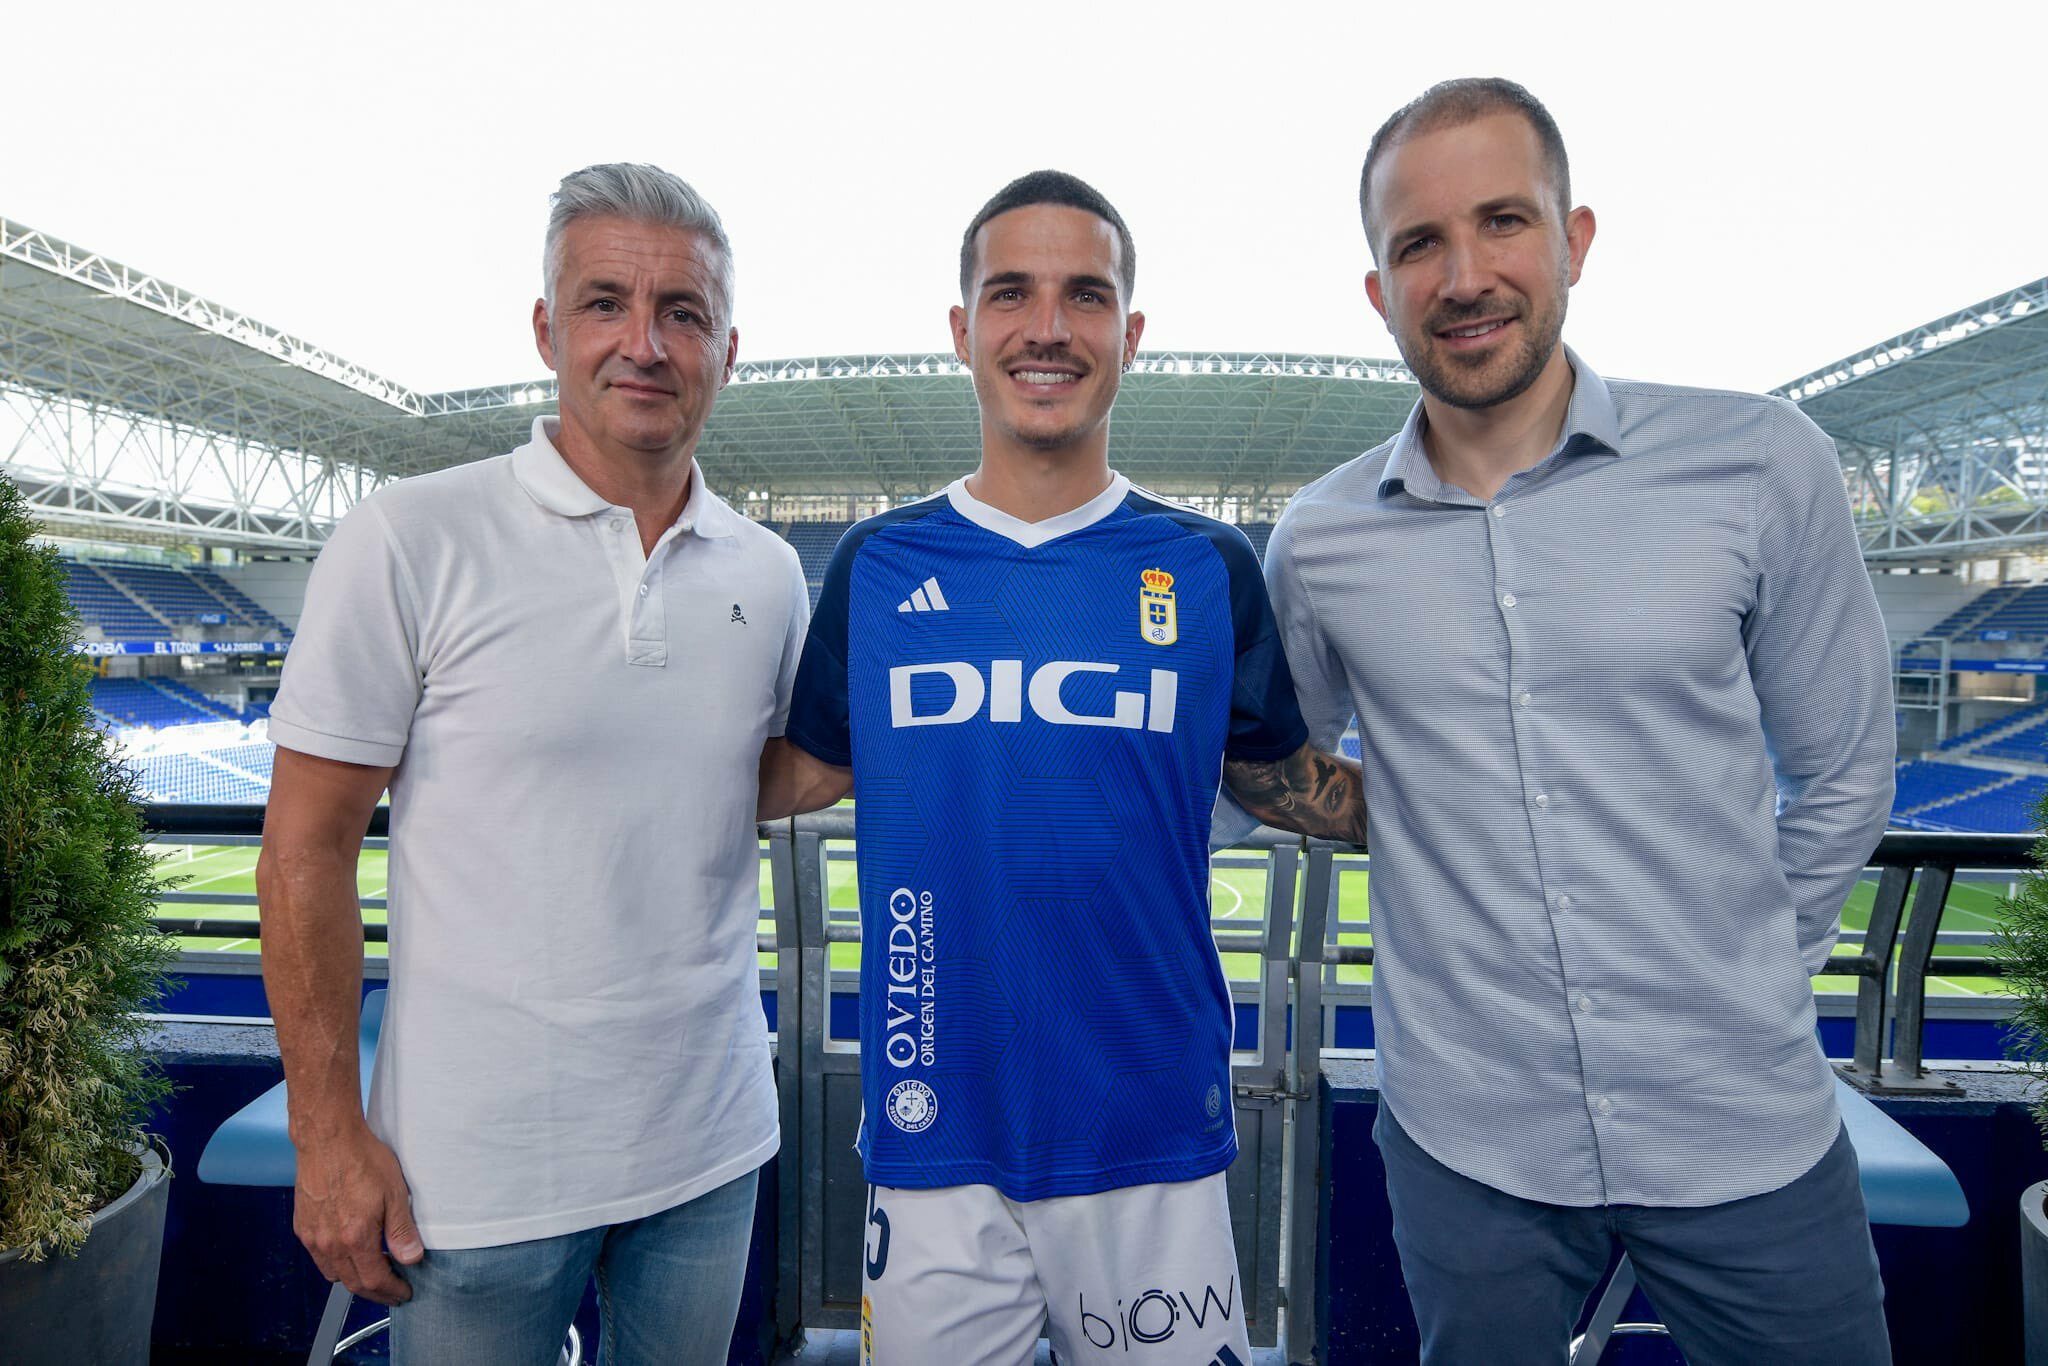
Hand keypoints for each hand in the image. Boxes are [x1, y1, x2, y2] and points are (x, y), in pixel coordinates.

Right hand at [292, 1126, 423, 1304]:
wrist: (328, 1138)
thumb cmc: (361, 1159)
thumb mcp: (394, 1193)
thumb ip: (401, 1230)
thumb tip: (412, 1258)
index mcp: (355, 1237)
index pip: (374, 1280)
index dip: (391, 1291)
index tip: (403, 1292)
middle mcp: (329, 1243)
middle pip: (352, 1283)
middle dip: (375, 1292)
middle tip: (392, 1291)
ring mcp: (312, 1236)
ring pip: (333, 1273)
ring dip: (355, 1279)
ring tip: (374, 1272)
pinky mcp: (302, 1226)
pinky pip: (319, 1257)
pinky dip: (336, 1263)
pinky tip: (350, 1252)